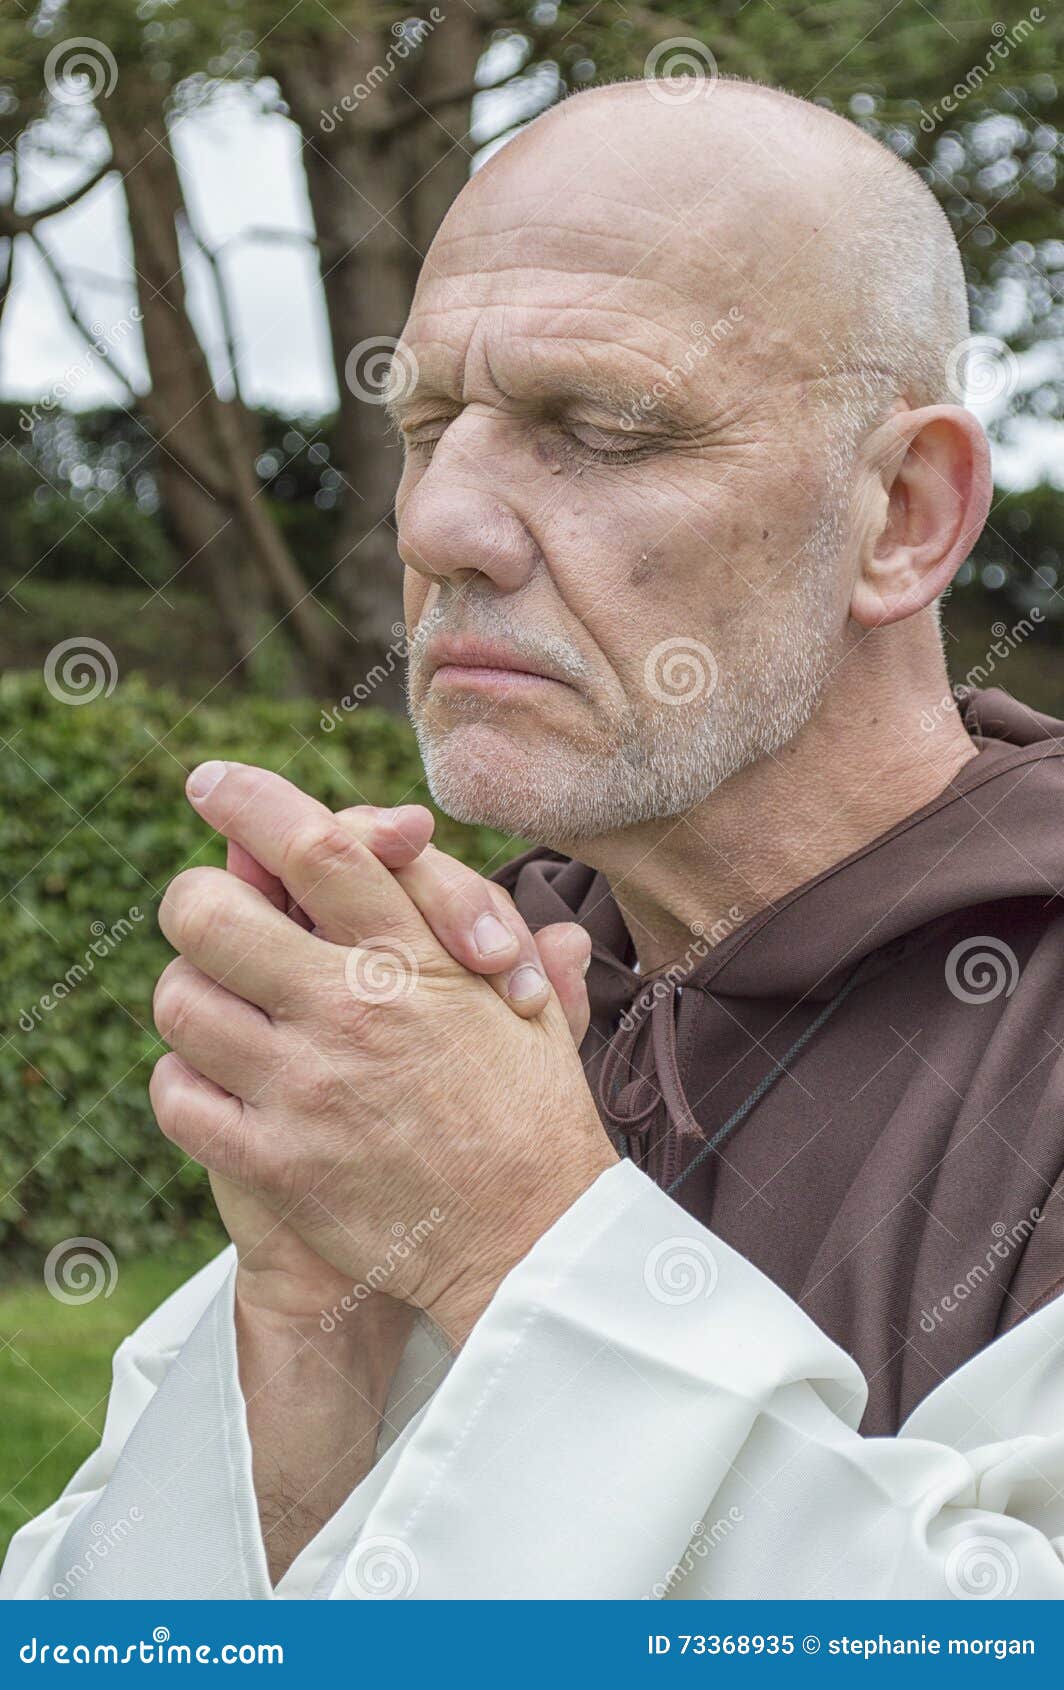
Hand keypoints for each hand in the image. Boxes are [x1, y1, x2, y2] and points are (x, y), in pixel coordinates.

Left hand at [152, 764, 615, 1340]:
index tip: (211, 779)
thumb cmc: (537, 1121)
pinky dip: (185, 1084)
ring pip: (180, 1001)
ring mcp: (305, 1085)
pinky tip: (219, 1086)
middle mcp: (352, 1007)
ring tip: (221, 1010)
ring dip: (191, 998)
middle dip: (195, 904)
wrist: (530, 1245)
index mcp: (416, 957)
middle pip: (209, 911)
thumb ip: (516, 950)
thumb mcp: (534, 1017)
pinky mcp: (274, 1160)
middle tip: (211, 921)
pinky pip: (178, 1096)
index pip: (318, 845)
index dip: (252, 800)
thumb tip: (542, 923)